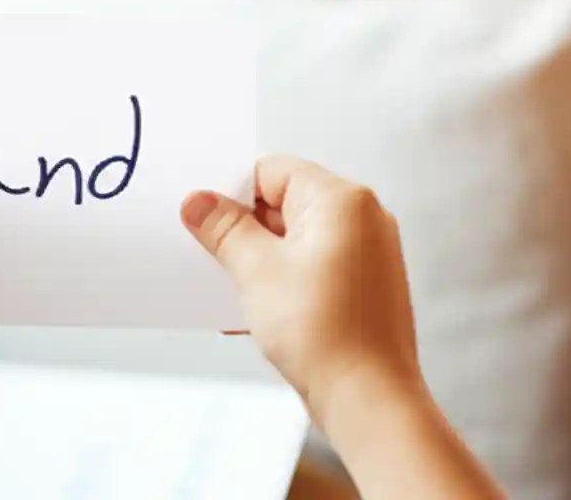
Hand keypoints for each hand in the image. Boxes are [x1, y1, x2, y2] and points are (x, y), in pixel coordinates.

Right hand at [180, 155, 419, 427]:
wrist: (370, 400)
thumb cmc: (324, 333)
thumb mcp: (256, 271)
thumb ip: (224, 228)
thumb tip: (199, 201)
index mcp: (342, 200)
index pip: (272, 170)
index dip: (232, 191)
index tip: (203, 216)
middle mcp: (363, 218)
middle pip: (284, 202)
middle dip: (244, 228)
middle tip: (211, 253)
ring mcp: (368, 253)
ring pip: (296, 237)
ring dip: (260, 258)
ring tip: (233, 287)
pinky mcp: (365, 285)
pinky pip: (312, 265)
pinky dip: (283, 279)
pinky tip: (256, 310)